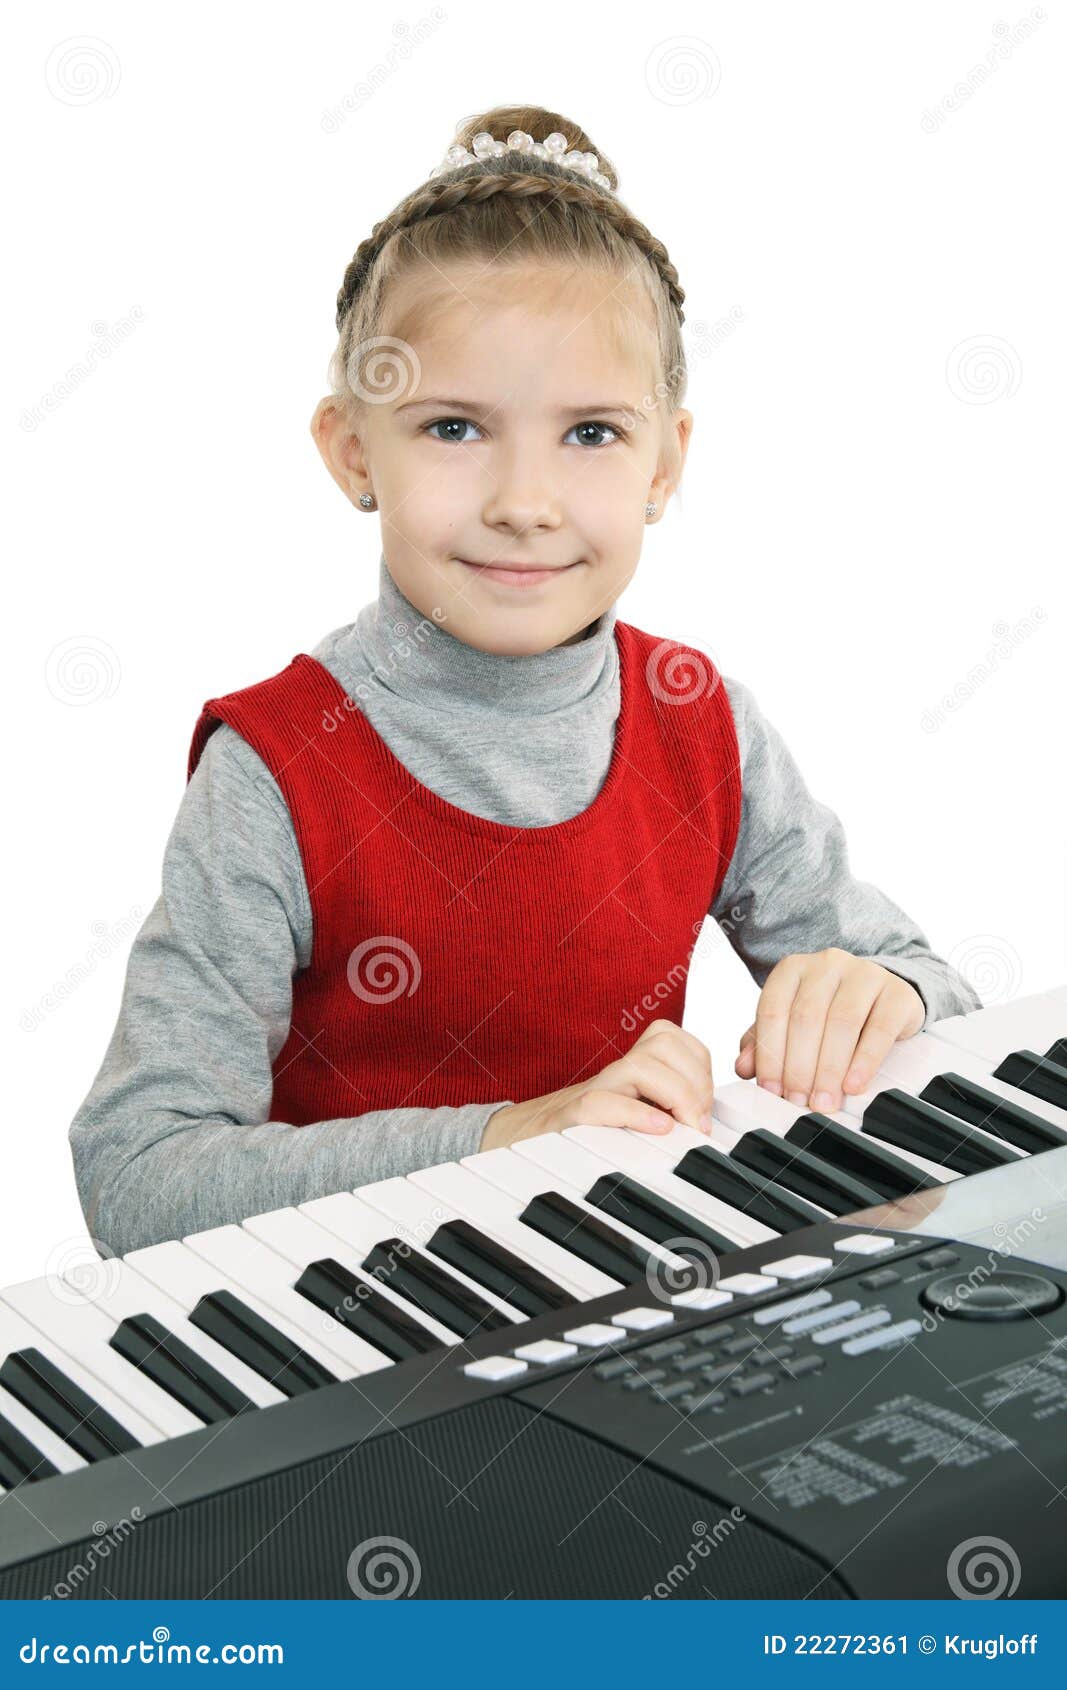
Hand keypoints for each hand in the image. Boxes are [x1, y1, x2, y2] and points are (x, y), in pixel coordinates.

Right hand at [480, 1018, 713, 1150]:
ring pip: (640, 1065)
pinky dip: (637, 1115)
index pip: (675, 1039)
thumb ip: (664, 1112)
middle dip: (696, 1080)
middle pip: (664, 1041)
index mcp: (631, 1069)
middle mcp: (613, 1073)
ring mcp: (590, 1091)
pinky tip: (658, 1129)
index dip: (701, 1067)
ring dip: (675, 1094)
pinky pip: (601, 1104)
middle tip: (697, 1123)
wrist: (518, 1143)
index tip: (704, 1109)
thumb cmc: (585, 1134)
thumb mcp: (632, 1117)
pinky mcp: (568, 1119)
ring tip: (682, 1127)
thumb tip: (706, 1127)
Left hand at [733, 949, 924, 1112]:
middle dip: (799, 1067)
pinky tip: (853, 1085)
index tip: (771, 1090)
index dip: (770, 1054)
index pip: (773, 1010)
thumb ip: (766, 1042)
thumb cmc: (829, 1011)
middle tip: (798, 1101)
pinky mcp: (897, 993)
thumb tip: (743, 1067)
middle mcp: (826, 964)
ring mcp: (864, 974)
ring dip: (829, 1069)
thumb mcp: (793, 1023)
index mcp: (793, 969)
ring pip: (842, 1022)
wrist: (884, 994)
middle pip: (806, 1017)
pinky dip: (864, 1061)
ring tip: (824, 1101)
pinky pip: (879, 1029)